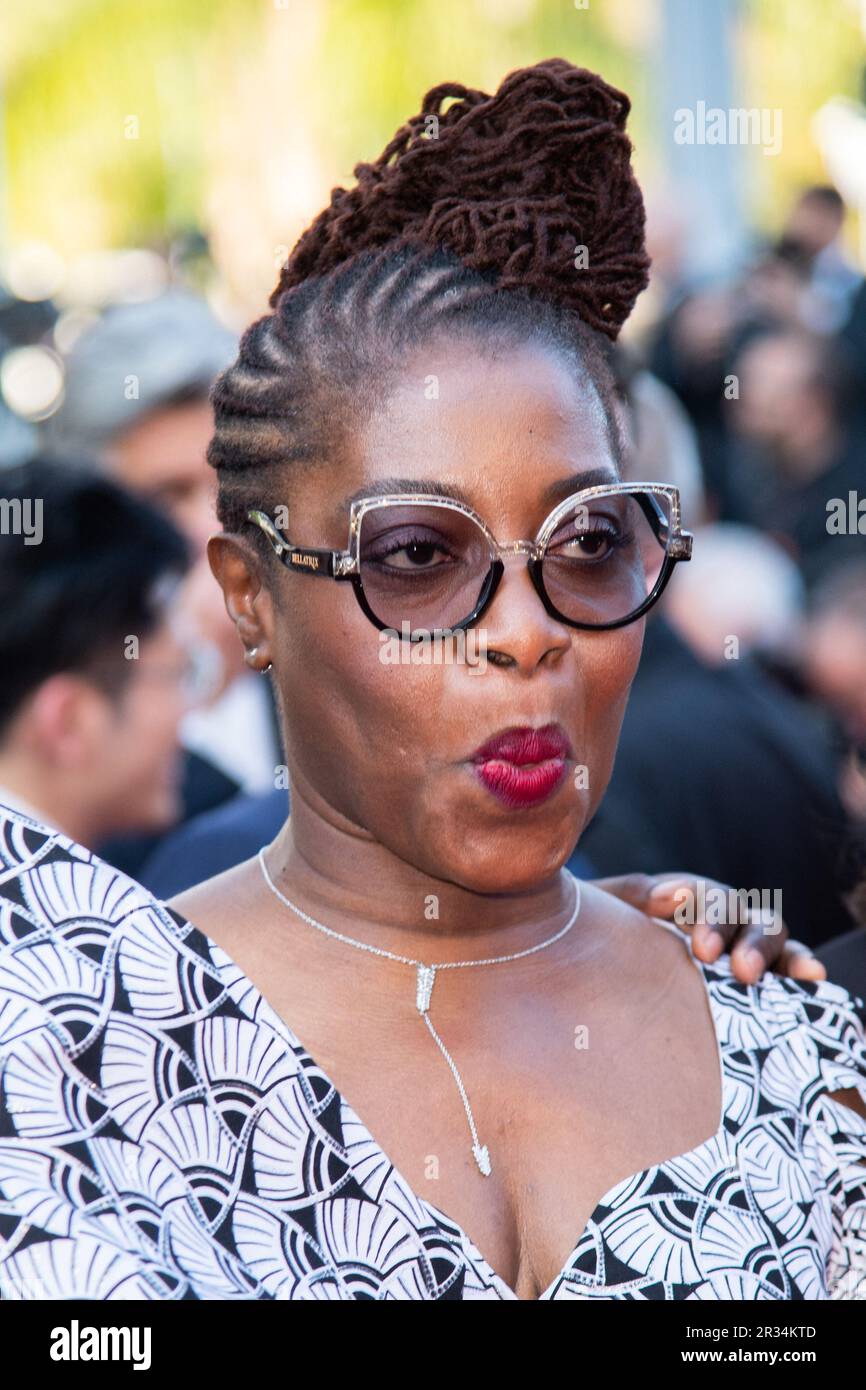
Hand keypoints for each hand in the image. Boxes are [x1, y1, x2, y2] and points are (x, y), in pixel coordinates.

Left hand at [592, 872, 826, 984]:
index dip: (701, 908)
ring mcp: (747, 950)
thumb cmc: (611, 939)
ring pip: (773, 938)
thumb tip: (669, 897)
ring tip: (767, 973)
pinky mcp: (764, 984)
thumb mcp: (613, 912)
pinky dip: (802, 970)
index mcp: (688, 900)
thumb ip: (634, 895)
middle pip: (744, 916)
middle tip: (719, 960)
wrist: (607, 975)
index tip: (686, 927)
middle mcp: (724, 921)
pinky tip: (813, 977)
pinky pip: (789, 974)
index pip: (703, 896)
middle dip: (738, 935)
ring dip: (775, 952)